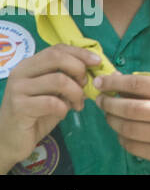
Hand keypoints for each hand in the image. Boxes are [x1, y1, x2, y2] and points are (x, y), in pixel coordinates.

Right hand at [0, 44, 96, 170]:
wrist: (11, 140)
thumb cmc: (36, 114)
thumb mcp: (55, 92)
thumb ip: (70, 79)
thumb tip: (97, 68)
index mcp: (30, 65)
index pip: (57, 49)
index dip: (80, 53)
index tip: (97, 62)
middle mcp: (21, 72)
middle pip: (57, 58)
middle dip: (79, 69)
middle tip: (85, 85)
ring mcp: (18, 89)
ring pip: (59, 80)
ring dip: (76, 93)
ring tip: (77, 104)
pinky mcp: (19, 107)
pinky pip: (51, 102)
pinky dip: (64, 108)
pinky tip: (63, 113)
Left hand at [94, 72, 149, 173]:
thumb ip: (144, 87)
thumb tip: (113, 78)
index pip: (138, 84)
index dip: (114, 82)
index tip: (100, 81)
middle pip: (130, 109)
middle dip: (109, 104)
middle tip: (101, 101)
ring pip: (128, 129)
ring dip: (112, 121)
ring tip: (110, 116)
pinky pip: (131, 145)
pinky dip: (121, 137)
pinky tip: (122, 131)